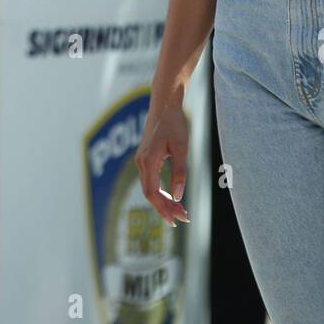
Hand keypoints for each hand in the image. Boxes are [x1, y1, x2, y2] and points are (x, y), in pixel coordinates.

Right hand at [136, 100, 189, 226]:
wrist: (164, 104)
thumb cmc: (174, 123)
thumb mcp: (181, 147)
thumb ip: (179, 172)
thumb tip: (179, 197)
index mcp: (148, 160)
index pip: (152, 192)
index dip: (162, 208)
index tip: (175, 220)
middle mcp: (141, 162)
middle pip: (150, 193)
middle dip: (165, 208)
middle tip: (183, 218)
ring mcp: (141, 160)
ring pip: (149, 187)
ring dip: (164, 201)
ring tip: (181, 211)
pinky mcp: (145, 157)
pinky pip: (150, 180)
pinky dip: (160, 191)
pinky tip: (172, 197)